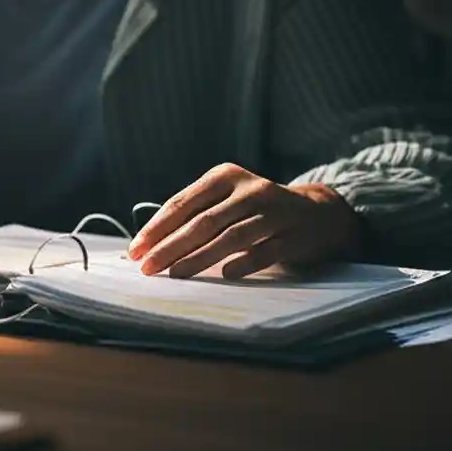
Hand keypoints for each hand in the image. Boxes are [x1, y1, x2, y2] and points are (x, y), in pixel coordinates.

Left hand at [127, 163, 363, 279]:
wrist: (316, 214)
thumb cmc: (255, 211)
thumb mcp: (226, 201)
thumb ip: (193, 216)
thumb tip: (148, 247)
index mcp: (225, 177)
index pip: (182, 203)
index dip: (156, 229)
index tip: (135, 251)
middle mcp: (250, 189)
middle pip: (203, 221)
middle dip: (171, 246)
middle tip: (148, 268)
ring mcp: (274, 211)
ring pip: (231, 236)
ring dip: (200, 257)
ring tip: (175, 274)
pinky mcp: (294, 234)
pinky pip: (266, 250)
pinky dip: (245, 262)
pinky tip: (226, 274)